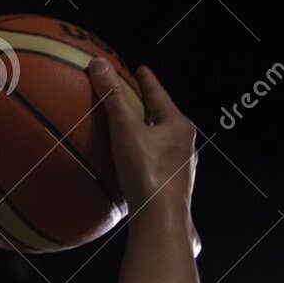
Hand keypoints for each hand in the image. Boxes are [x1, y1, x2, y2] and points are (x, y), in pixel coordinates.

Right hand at [88, 59, 198, 250]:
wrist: (162, 218)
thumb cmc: (147, 171)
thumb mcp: (126, 130)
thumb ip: (113, 98)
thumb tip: (98, 64)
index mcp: (178, 125)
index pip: (159, 94)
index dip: (147, 80)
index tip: (139, 69)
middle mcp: (184, 143)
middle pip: (162, 115)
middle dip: (146, 105)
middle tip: (130, 93)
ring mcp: (180, 164)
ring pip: (160, 138)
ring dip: (145, 129)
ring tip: (129, 125)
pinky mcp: (172, 182)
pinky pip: (155, 157)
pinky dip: (143, 150)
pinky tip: (131, 158)